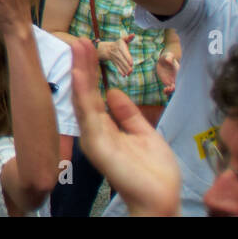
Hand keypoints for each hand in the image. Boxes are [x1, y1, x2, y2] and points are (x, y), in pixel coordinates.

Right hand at [68, 39, 180, 215]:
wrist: (160, 198)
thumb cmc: (154, 173)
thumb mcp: (145, 134)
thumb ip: (128, 114)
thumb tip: (114, 92)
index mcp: (104, 128)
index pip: (94, 94)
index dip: (92, 71)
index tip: (88, 47)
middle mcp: (93, 130)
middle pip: (85, 92)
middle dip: (83, 65)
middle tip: (78, 39)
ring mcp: (92, 136)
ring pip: (83, 98)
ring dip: (79, 71)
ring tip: (77, 47)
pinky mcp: (95, 143)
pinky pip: (87, 113)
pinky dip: (82, 91)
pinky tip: (79, 73)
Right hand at [98, 34, 135, 76]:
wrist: (106, 48)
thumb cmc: (118, 44)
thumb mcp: (123, 40)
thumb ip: (128, 38)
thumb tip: (133, 34)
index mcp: (119, 46)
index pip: (124, 53)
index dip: (127, 58)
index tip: (131, 63)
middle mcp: (116, 52)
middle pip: (122, 60)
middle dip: (126, 65)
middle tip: (131, 71)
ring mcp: (114, 58)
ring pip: (120, 64)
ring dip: (124, 69)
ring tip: (129, 74)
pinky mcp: (114, 62)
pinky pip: (117, 67)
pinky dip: (120, 71)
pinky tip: (124, 75)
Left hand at [156, 48, 179, 95]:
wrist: (163, 61)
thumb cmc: (167, 57)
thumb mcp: (168, 56)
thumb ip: (169, 57)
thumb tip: (169, 60)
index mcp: (179, 72)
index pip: (182, 80)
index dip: (179, 84)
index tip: (174, 85)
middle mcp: (177, 78)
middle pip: (178, 86)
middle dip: (175, 89)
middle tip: (169, 88)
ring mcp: (173, 81)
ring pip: (174, 89)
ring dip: (171, 92)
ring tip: (165, 90)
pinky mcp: (168, 83)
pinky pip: (168, 89)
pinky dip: (167, 91)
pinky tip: (164, 90)